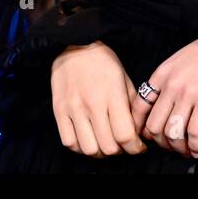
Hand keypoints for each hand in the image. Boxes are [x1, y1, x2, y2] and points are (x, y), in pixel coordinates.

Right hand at [51, 41, 148, 157]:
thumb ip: (132, 107)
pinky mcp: (59, 112)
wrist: (75, 46)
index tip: (138, 146)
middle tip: (123, 145)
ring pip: (89, 149)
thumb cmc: (104, 63)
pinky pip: (69, 143)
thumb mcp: (125, 80)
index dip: (135, 147)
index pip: (125, 135)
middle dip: (120, 151)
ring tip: (105, 143)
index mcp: (113, 95)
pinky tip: (89, 139)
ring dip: (100, 152)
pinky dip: (81, 148)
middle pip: (108, 147)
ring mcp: (73, 109)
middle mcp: (93, 104)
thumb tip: (138, 132)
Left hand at [131, 39, 197, 158]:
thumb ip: (166, 81)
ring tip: (185, 151)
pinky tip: (197, 149)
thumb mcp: (177, 60)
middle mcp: (171, 87)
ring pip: (173, 133)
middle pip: (154, 127)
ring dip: (178, 148)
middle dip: (161, 143)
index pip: (139, 108)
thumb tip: (160, 105)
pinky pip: (194, 133)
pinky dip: (194, 146)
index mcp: (161, 76)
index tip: (148, 137)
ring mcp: (188, 95)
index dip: (141, 128)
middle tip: (170, 147)